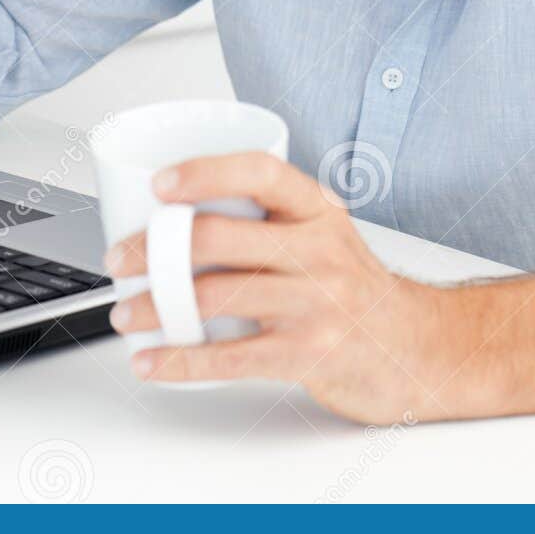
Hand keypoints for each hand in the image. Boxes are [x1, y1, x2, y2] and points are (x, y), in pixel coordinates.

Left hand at [104, 154, 469, 424]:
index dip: (206, 171)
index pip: (259, 172)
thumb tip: (179, 212)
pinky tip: (153, 362)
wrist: (415, 347)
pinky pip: (232, 357)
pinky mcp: (309, 354)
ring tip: (124, 311)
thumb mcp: (325, 234)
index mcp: (317, 210)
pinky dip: (182, 361)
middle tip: (119, 255)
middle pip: (223, 238)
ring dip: (157, 305)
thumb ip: (269, 219)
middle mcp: (319, 251)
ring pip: (218, 296)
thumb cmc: (356, 288)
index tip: (160, 184)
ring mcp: (315, 304)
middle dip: (157, 247)